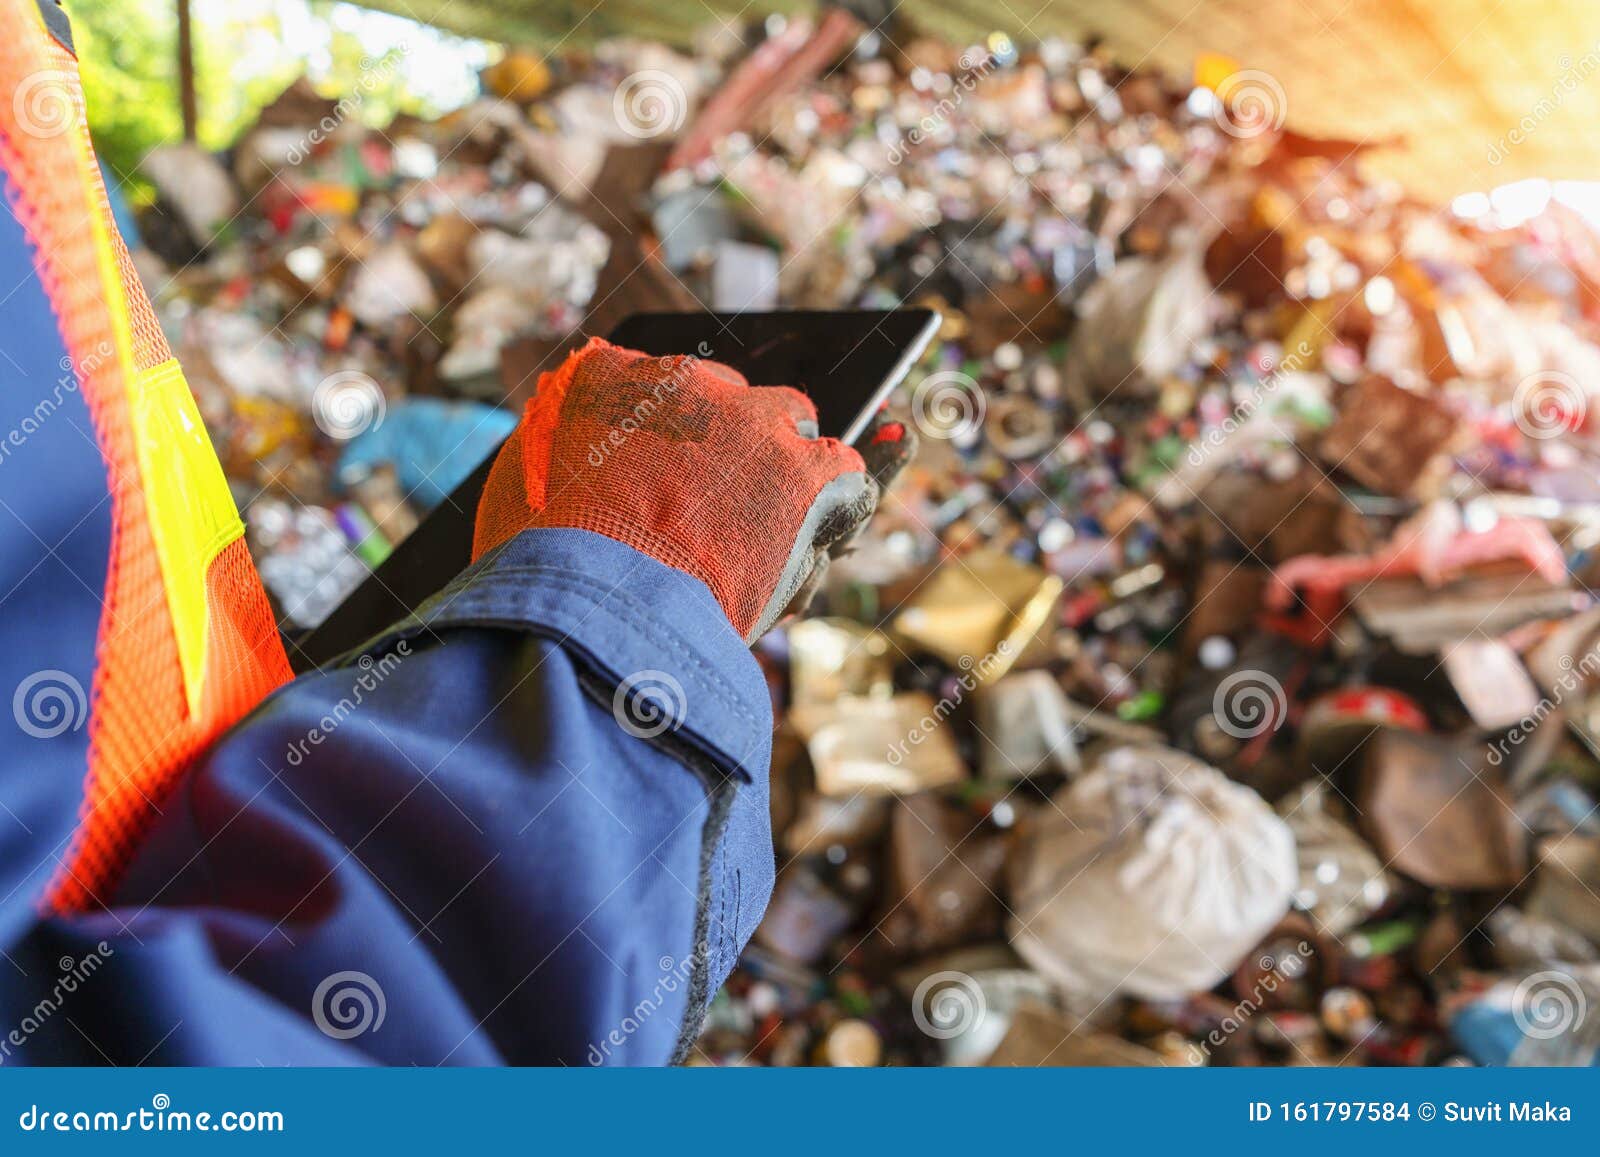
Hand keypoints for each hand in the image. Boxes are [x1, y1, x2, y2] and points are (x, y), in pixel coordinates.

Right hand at [475, 337, 914, 639]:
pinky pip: (849, 477)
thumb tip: (559, 432)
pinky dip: (844, 509)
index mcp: (607, 378)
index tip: (680, 482)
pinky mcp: (808, 470)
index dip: (682, 446)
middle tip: (724, 519)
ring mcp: (755, 422)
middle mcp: (687, 383)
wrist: (592, 609)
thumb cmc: (543, 569)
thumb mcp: (518, 489)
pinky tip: (826, 535)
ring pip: (796, 435)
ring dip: (790, 482)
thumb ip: (547, 450)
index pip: (665, 394)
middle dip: (739, 458)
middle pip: (737, 407)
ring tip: (771, 541)